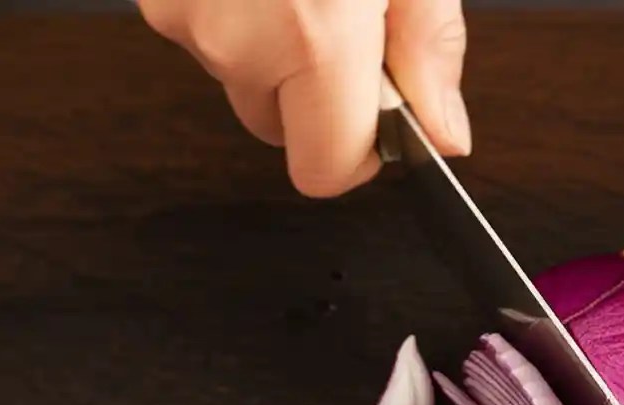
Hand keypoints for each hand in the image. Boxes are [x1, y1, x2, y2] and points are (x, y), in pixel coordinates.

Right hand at [137, 0, 470, 196]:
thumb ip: (430, 51)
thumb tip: (443, 135)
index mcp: (313, 34)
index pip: (326, 170)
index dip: (360, 155)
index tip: (380, 117)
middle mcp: (234, 37)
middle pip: (277, 130)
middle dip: (314, 93)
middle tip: (343, 18)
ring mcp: (180, 14)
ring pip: (238, 78)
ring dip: (272, 47)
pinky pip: (204, 32)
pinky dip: (234, 12)